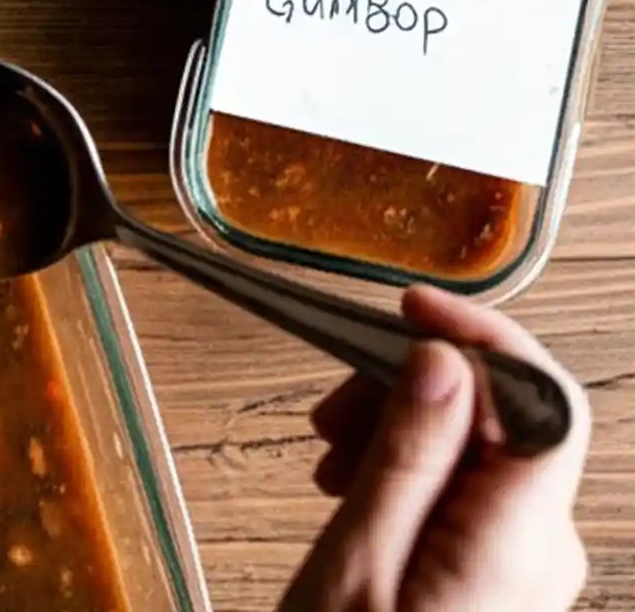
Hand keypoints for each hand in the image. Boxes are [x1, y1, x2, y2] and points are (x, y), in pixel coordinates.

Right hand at [281, 285, 590, 610]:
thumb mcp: (357, 562)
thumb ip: (411, 458)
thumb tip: (446, 360)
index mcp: (518, 548)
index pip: (542, 402)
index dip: (482, 337)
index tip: (408, 305)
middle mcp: (543, 550)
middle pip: (504, 416)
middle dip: (417, 387)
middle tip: (330, 410)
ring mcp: (524, 562)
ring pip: (480, 444)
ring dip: (404, 424)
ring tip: (330, 454)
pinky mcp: (497, 568)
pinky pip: (467, 484)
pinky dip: (410, 462)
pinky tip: (356, 480)